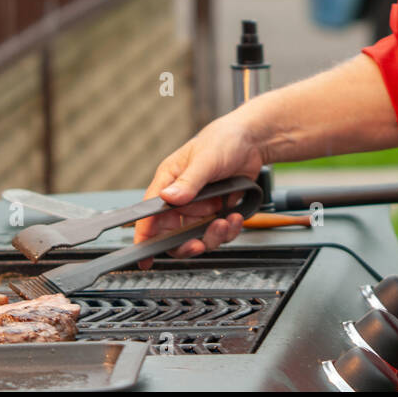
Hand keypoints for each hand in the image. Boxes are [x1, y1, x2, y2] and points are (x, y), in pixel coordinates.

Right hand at [132, 115, 266, 267]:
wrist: (252, 141)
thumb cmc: (223, 140)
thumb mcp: (205, 159)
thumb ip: (188, 181)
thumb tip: (169, 197)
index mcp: (168, 181)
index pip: (150, 213)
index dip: (144, 236)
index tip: (144, 256)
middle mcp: (181, 198)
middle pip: (173, 233)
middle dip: (186, 243)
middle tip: (199, 244)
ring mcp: (199, 207)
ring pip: (197, 236)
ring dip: (212, 235)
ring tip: (226, 222)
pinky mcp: (217, 212)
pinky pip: (218, 232)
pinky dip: (228, 230)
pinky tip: (235, 217)